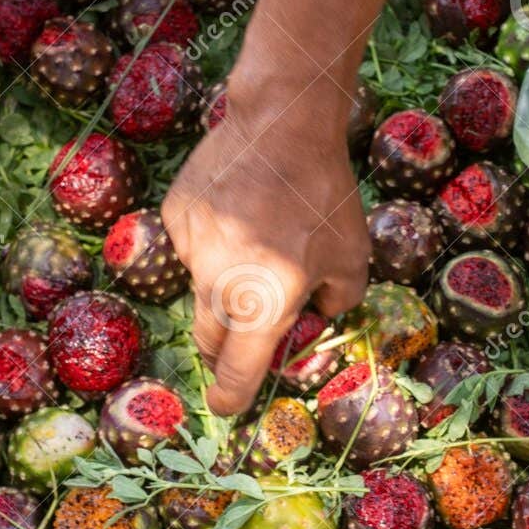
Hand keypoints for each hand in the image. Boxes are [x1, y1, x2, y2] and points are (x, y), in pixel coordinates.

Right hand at [162, 82, 368, 414]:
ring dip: (223, 283)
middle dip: (225, 346)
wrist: (282, 124)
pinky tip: (239, 209)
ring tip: (257, 241)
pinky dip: (212, 240)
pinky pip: (191, 244)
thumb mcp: (352, 258)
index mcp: (262, 307)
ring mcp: (189, 249)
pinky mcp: (176, 215)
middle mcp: (217, 286)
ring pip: (200, 287)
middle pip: (208, 338)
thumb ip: (336, 303)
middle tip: (247, 332)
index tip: (226, 405)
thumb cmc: (325, 196)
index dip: (231, 397)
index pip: (237, 374)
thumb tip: (315, 317)